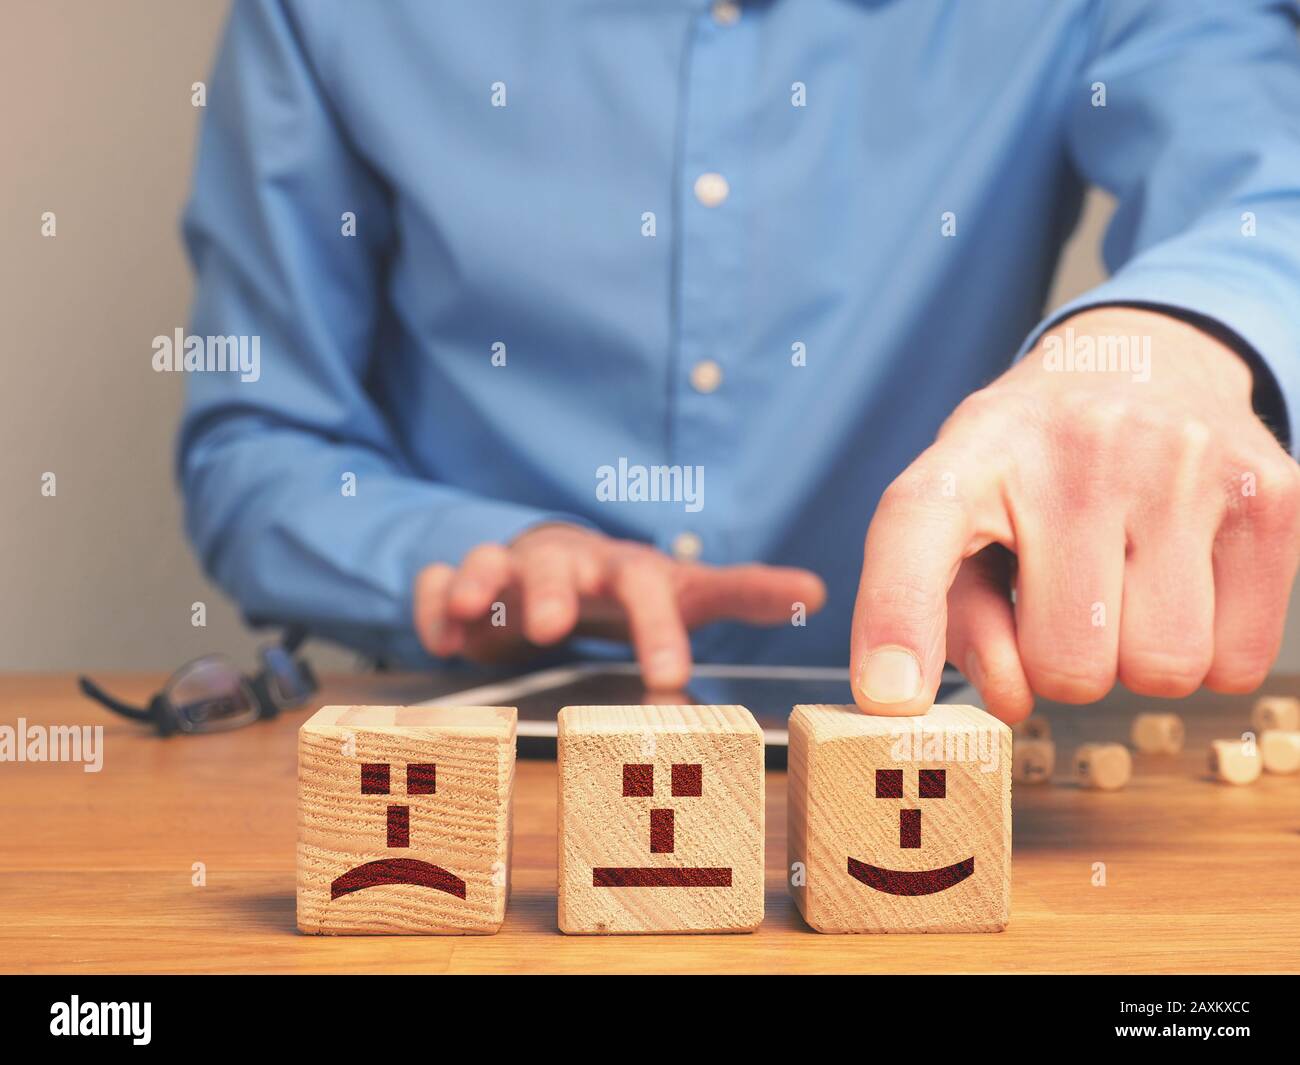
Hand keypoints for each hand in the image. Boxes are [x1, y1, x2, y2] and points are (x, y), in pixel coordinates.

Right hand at [414, 523, 825, 687]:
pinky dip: (432, 602)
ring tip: (471, 614)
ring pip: (489, 560)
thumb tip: (817, 591)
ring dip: (479, 582)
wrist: (563, 564)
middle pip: (557, 562)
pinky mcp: (466, 585)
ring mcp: (511, 568)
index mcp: (625, 568)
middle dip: (551, 589)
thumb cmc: (628, 587)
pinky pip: (438, 581)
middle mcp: (567, 562)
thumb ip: (743, 592)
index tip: (669, 678)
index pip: (646, 586)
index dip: (657, 629)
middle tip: (551, 626)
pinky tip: (437, 636)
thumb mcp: (685, 591)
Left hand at [851, 307, 1299, 720]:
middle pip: (1068, 664)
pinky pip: (1238, 662)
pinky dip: (1208, 656)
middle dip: (1061, 666)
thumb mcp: (963, 517)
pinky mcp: (1270, 494)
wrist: (1144, 360)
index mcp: (975, 449)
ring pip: (1161, 670)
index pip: (917, 526)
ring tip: (1121, 592)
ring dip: (1136, 662)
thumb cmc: (1031, 466)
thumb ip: (952, 615)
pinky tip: (1180, 589)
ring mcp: (1184, 463)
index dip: (896, 620)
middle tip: (1063, 606)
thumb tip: (1010, 700)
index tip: (887, 698)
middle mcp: (1079, 445)